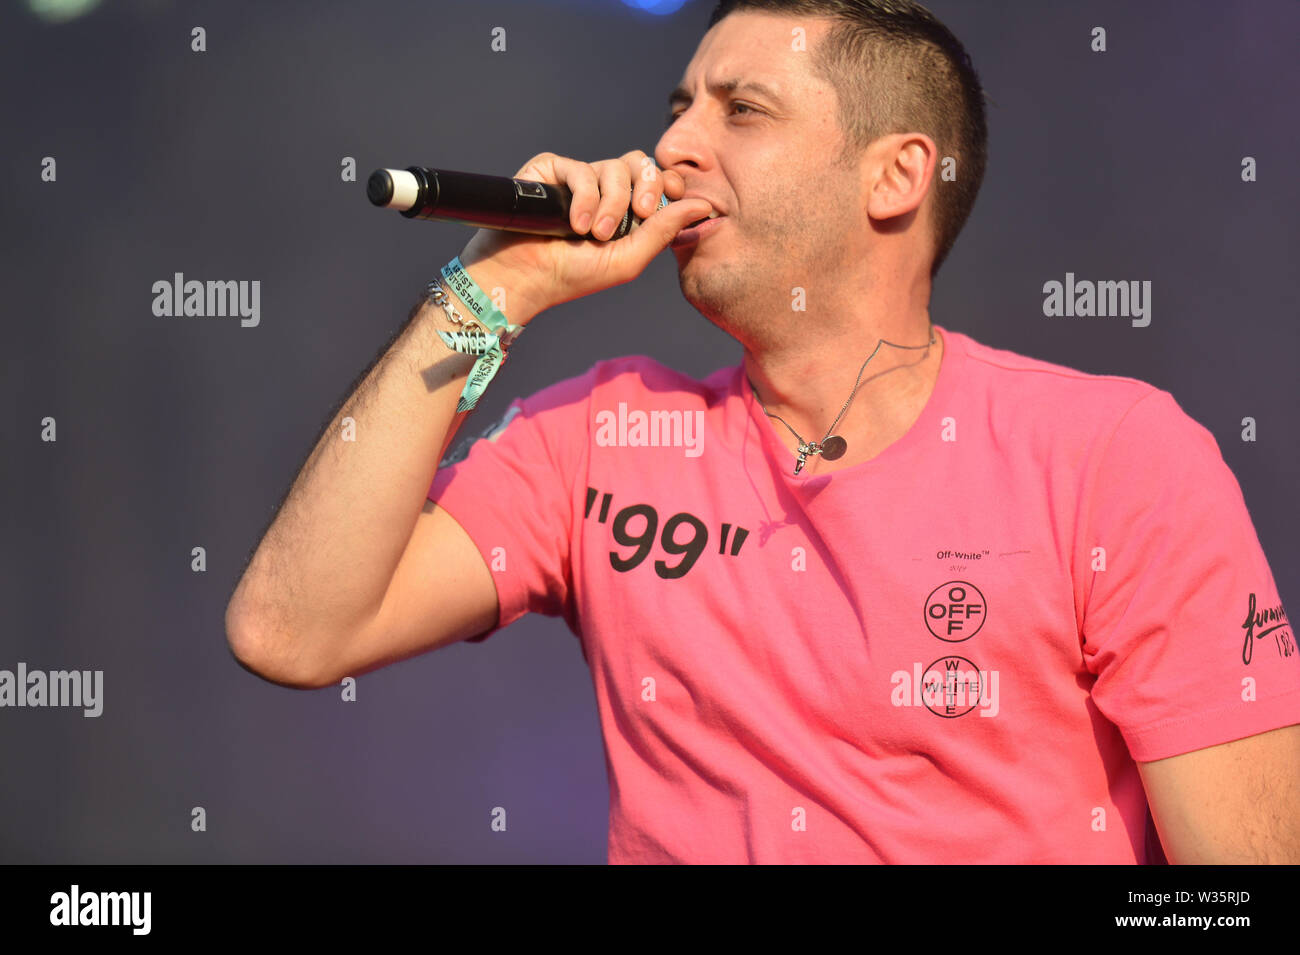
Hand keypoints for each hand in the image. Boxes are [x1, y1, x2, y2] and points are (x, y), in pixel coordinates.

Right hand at [455, 150, 712, 322]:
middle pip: (639, 163)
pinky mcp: (550, 171)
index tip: (671, 198)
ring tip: (594, 234)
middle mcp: (603, 190)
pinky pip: (579, 168)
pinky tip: (575, 224)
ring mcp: (577, 179)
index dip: (668, 182)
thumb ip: (665, 230)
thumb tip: (704, 204)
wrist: (524, 278)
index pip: (657, 179)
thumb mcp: (630, 258)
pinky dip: (584, 197)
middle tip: (641, 213)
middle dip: (646, 186)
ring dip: (610, 202)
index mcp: (626, 210)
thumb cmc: (574, 276)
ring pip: (612, 166)